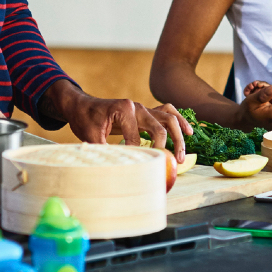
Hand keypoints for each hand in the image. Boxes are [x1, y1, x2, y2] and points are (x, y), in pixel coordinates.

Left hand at [49, 82, 194, 161]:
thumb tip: (112, 167)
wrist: (82, 104)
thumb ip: (102, 149)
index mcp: (124, 109)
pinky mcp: (145, 112)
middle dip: (168, 145)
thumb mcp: (89, 135)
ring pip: (168, 118)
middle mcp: (137, 107)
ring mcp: (143, 108)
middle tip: (173, 162)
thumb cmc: (84, 118)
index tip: (134, 166)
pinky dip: (179, 121)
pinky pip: (167, 113)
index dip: (136, 153)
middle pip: (161, 125)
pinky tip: (189, 132)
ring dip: (178, 135)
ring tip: (182, 155)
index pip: (137, 136)